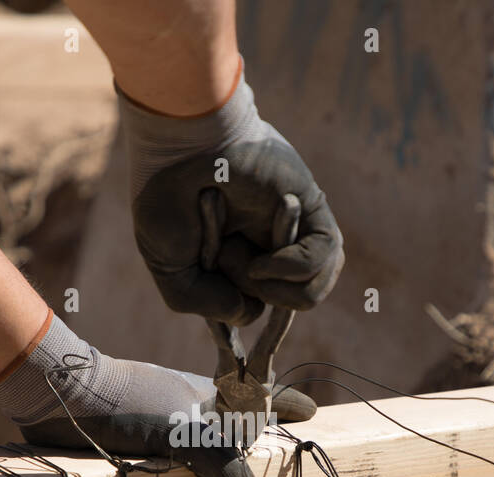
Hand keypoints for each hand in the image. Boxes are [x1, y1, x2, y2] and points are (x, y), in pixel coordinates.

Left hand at [0, 313, 315, 476]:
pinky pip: (171, 462)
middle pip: (233, 426)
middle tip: (277, 460)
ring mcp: (160, 425)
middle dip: (256, 441)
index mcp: (208, 397)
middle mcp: (188, 409)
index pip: (259, 400)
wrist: (59, 395)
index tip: (312, 413)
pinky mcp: (133, 443)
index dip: (286, 408)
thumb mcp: (179, 430)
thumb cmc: (124, 402)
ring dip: (218, 465)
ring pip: (201, 446)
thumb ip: (217, 459)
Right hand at [121, 73, 344, 324]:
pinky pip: (322, 259)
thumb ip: (206, 305)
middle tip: (220, 257)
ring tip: (239, 255)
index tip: (210, 286)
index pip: (259, 306)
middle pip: (288, 304)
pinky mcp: (311, 210)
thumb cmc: (171, 201)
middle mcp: (273, 246)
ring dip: (269, 287)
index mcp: (243, 258)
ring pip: (311, 292)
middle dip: (249, 295)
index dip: (237, 309)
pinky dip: (290, 270)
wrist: (182, 147)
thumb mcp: (171, 271)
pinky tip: (261, 261)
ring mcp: (295, 230)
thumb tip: (251, 311)